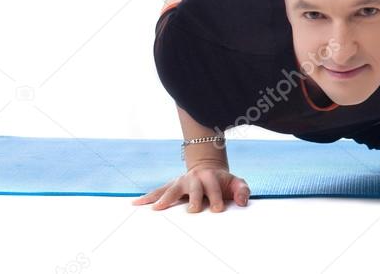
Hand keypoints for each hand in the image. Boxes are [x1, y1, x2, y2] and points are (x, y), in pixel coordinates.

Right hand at [131, 161, 249, 211]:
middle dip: (194, 198)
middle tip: (193, 210)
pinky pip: (159, 191)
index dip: (216, 198)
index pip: (215, 188)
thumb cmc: (223, 182)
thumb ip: (242, 191)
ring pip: (173, 188)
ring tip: (157, 208)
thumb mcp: (236, 183)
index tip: (217, 209)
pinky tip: (137, 203)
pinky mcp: (172, 185)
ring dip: (165, 198)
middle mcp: (195, 178)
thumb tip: (242, 202)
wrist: (208, 170)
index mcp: (212, 177)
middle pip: (194, 188)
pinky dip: (148, 197)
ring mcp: (182, 181)